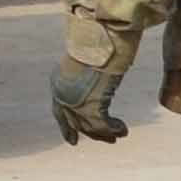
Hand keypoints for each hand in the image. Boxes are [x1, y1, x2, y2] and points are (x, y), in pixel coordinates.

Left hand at [50, 0, 140, 146]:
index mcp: (58, 82)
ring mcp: (76, 102)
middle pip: (76, 121)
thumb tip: (97, 75)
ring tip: (118, 135)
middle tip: (107, 140)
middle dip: (91, 133)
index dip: (66, 126)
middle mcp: (63, 95)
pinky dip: (113, 129)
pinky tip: (123, 129)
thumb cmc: (93, 42)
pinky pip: (103, 125)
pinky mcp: (91, 106)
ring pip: (90, 126)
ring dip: (105, 133)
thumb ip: (86, 72)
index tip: (71, 140)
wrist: (97, 39)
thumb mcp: (84, 60)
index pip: (59, 110)